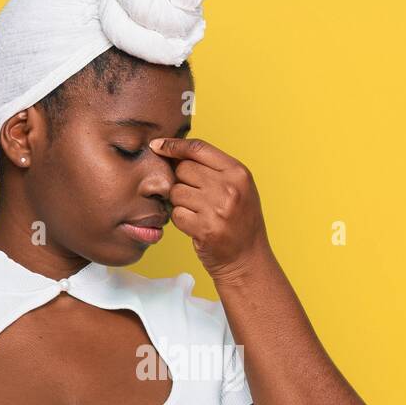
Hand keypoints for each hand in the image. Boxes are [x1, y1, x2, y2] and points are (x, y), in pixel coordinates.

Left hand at [148, 136, 269, 279]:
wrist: (248, 259)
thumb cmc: (240, 222)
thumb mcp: (238, 189)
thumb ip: (214, 170)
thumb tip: (176, 153)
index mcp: (238, 173)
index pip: (198, 148)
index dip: (174, 145)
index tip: (157, 147)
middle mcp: (230, 188)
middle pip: (183, 169)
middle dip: (181, 181)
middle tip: (193, 197)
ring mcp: (217, 209)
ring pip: (176, 192)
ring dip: (180, 203)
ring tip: (197, 213)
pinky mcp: (205, 229)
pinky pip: (177, 214)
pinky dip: (181, 220)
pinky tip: (195, 226)